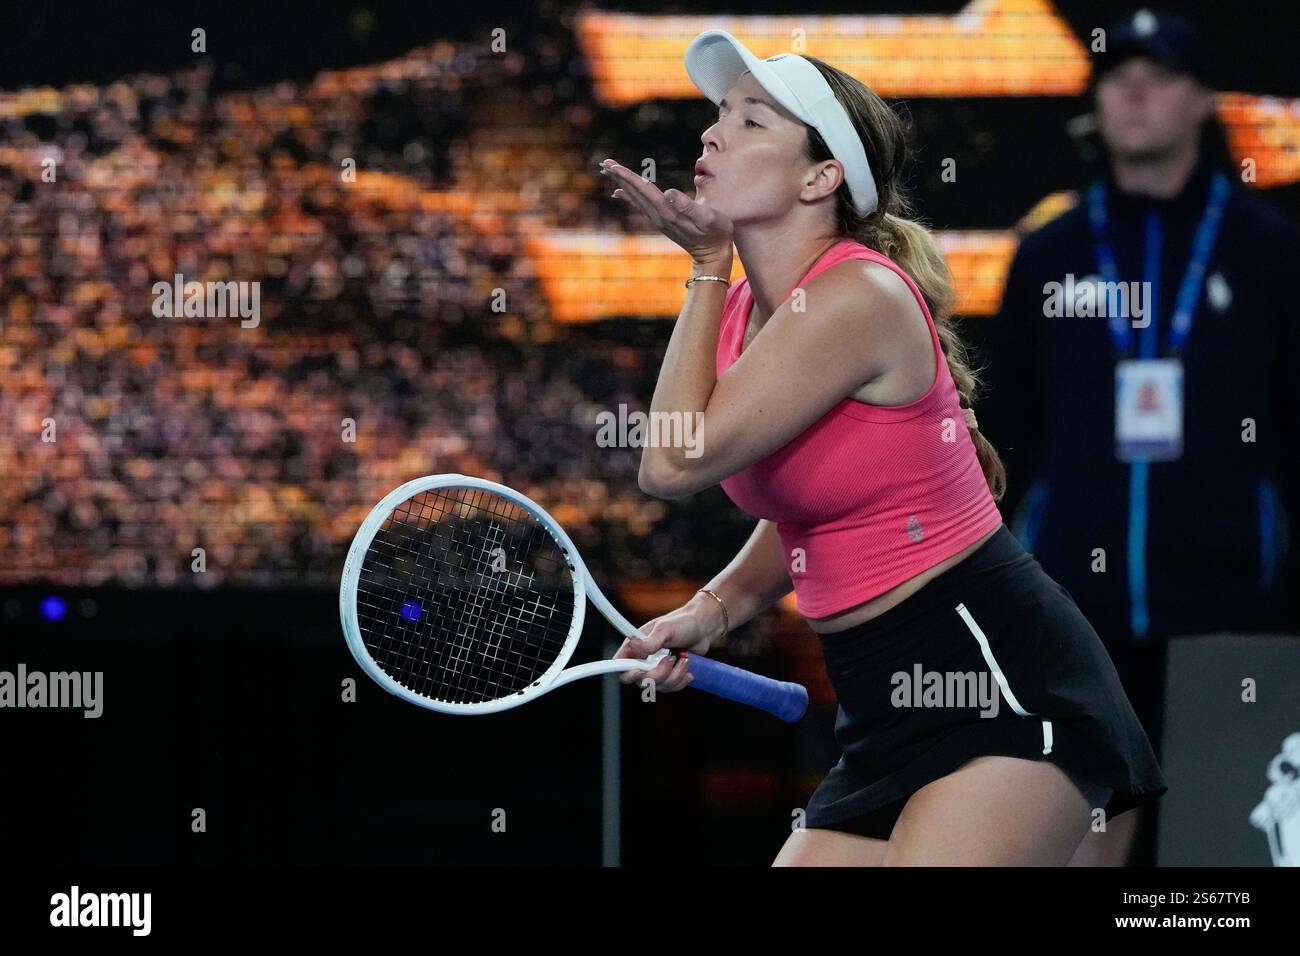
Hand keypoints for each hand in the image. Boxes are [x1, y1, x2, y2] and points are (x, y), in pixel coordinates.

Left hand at [600, 158, 733, 267]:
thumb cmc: (717, 233)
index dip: (628, 177)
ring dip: (622, 184)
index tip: (613, 166)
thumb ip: (689, 206)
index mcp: (668, 212)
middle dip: (620, 177)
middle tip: (604, 163)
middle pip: (635, 193)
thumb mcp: (709, 218)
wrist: (713, 256)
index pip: (644, 190)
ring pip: (635, 198)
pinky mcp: (662, 221)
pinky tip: (619, 192)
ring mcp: (658, 220)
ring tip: (608, 171)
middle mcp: (659, 216)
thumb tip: (669, 192)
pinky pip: (640, 205)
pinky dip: (628, 196)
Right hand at [612, 595, 723, 691]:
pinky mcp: (668, 676)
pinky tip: (687, 667)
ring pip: (657, 687)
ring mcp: (655, 670)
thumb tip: (632, 643)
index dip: (625, 672)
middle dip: (658, 674)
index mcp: (635, 646)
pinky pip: (670, 688)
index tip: (640, 670)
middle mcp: (642, 660)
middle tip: (671, 658)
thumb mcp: (666, 629)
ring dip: (674, 676)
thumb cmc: (682, 623)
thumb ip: (650, 640)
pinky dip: (681, 680)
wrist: (703, 629)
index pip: (619, 666)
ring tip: (684, 659)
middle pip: (640, 681)